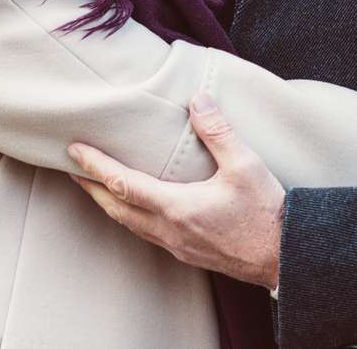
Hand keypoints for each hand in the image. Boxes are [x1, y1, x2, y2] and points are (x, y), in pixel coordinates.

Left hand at [67, 94, 284, 288]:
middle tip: (71, 168)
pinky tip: (135, 207)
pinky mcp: (187, 252)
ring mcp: (176, 245)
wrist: (284, 256)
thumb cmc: (265, 212)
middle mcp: (169, 230)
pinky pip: (146, 233)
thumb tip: (198, 99)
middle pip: (116, 208)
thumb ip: (218, 131)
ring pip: (129, 224)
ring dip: (109, 202)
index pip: (124, 184)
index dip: (96, 166)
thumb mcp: (245, 165)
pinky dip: (130, 216)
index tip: (74, 150)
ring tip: (97, 185)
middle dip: (91, 187)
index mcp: (177, 207)